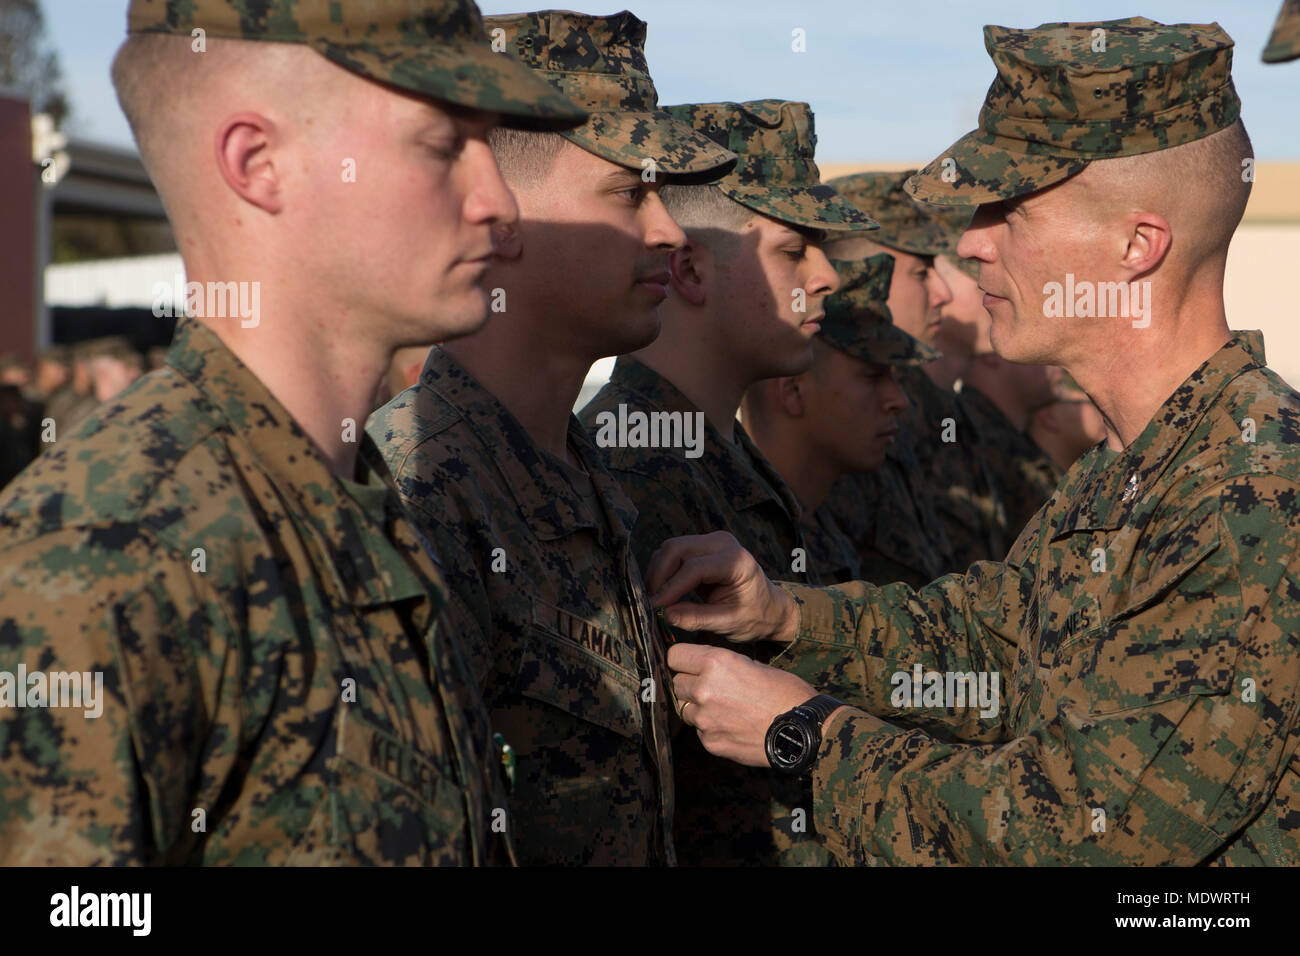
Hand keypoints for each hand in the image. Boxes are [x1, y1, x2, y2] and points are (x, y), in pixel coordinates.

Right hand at [647, 531, 798, 644]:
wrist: (769, 607)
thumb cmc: (754, 616)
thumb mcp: (728, 622)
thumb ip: (697, 618)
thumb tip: (665, 614)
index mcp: (735, 561)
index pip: (693, 568)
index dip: (670, 588)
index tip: (654, 607)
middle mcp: (722, 543)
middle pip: (676, 549)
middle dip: (658, 576)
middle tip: (649, 602)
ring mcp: (711, 541)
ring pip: (670, 548)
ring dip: (658, 572)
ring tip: (654, 599)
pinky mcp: (701, 546)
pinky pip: (673, 553)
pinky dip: (663, 571)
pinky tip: (662, 592)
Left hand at [669, 643, 815, 766]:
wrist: (801, 730)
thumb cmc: (784, 692)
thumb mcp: (753, 664)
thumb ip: (722, 666)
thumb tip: (702, 667)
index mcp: (715, 663)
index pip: (674, 656)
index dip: (682, 660)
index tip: (689, 664)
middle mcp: (704, 689)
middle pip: (677, 683)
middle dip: (691, 684)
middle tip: (714, 688)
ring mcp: (705, 718)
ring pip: (685, 708)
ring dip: (698, 707)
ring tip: (725, 708)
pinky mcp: (710, 742)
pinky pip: (699, 731)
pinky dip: (710, 728)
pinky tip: (732, 726)